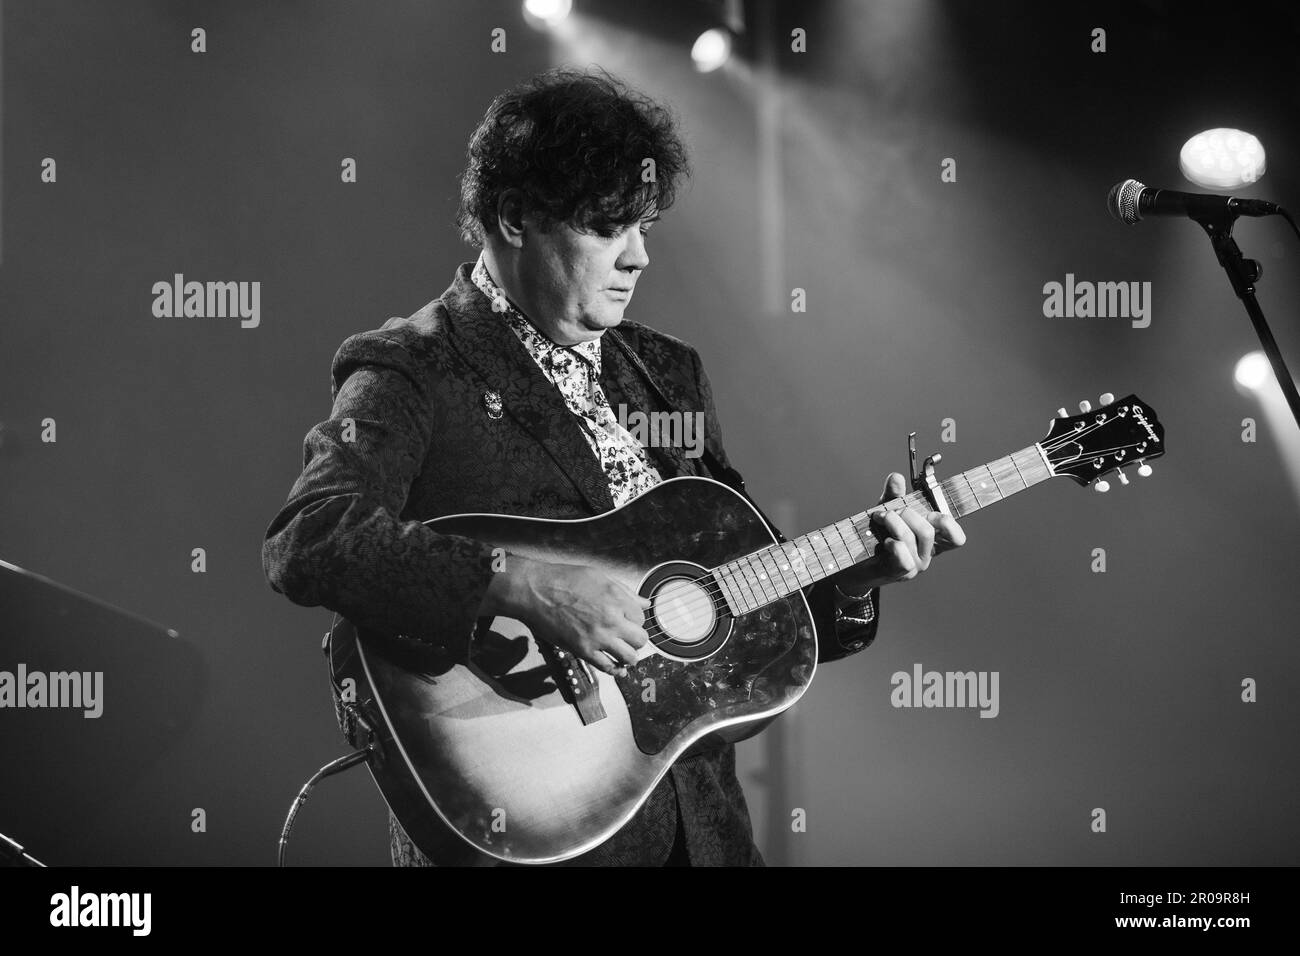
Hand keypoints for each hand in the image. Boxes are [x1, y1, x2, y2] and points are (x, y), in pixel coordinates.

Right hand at [486, 557, 649, 676]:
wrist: (535, 591)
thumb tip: (644, 602)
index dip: (635, 620)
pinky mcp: (583, 650)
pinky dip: (615, 670)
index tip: (628, 621)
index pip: (641, 617)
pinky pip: (607, 667)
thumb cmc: (563, 579)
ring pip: (629, 657)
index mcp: (617, 598)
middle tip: (628, 637)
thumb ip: (624, 592)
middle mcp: (611, 619)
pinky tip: (617, 668)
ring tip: (624, 653)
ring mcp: (598, 637)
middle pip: (640, 639)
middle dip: (636, 639)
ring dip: (629, 656)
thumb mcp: (599, 577)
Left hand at [834, 472, 966, 593]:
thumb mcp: (887, 511)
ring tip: (880, 518)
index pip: (956, 538)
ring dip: (894, 523)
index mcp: (931, 540)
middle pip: (929, 531)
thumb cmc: (876, 536)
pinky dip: (893, 544)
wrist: (856, 563)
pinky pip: (904, 558)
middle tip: (890, 511)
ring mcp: (914, 566)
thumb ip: (893, 495)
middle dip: (907, 514)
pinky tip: (883, 540)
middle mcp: (927, 554)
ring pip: (912, 539)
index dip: (949, 523)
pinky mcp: (899, 573)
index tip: (929, 511)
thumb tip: (896, 477)